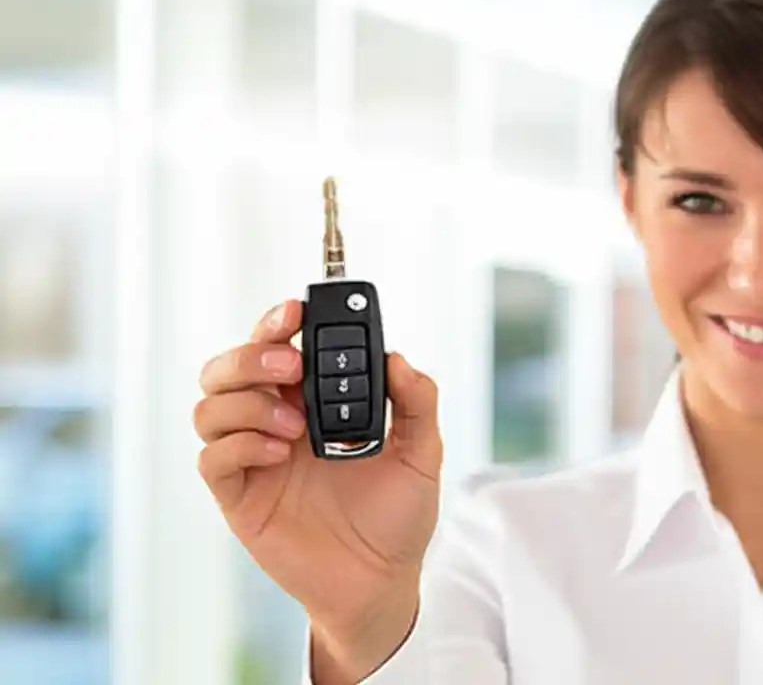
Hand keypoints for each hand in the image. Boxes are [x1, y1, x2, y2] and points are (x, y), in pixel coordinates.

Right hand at [193, 299, 442, 677]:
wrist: (381, 583)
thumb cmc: (397, 518)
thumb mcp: (422, 454)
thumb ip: (416, 402)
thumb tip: (397, 358)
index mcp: (313, 402)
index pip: (279, 347)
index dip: (277, 322)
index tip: (296, 310)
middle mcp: (276, 422)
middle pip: (229, 367)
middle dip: (251, 353)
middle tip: (290, 363)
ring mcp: (253, 459)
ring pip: (210, 406)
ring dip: (246, 402)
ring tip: (294, 425)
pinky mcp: (239, 498)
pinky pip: (211, 459)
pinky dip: (238, 445)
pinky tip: (279, 453)